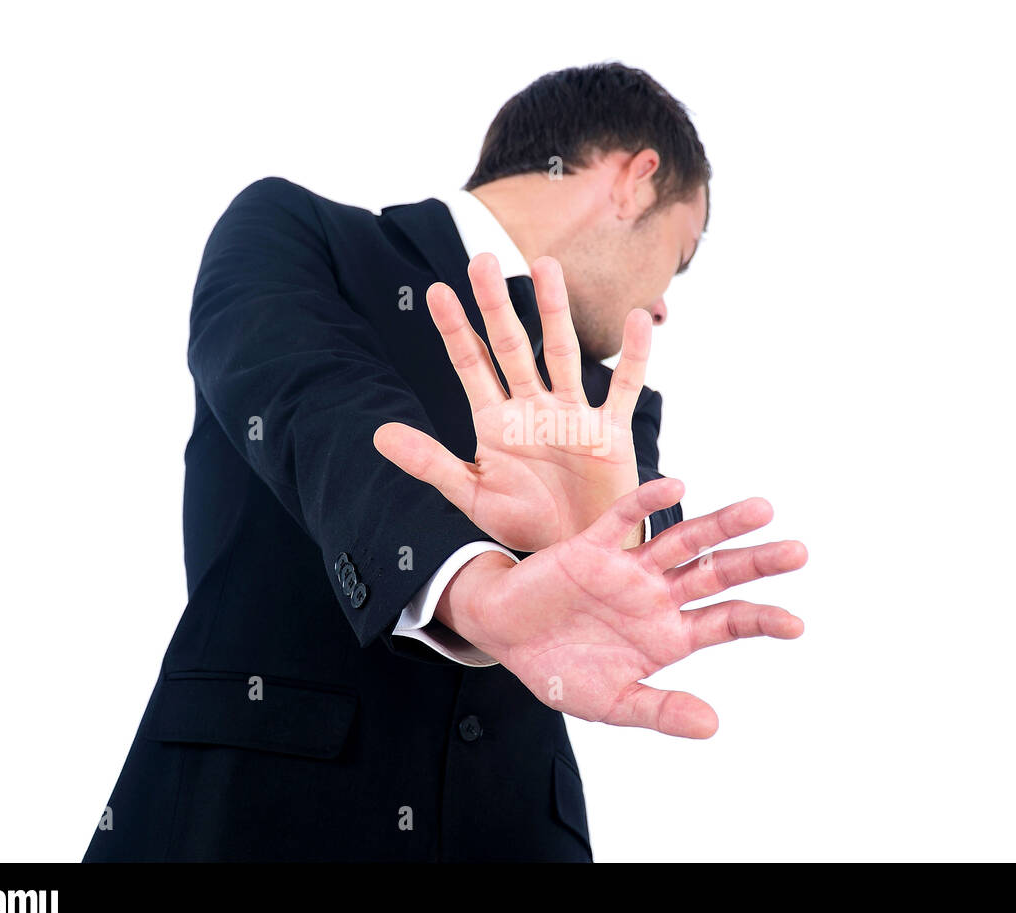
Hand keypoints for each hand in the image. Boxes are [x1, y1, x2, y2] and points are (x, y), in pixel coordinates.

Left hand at [374, 253, 650, 551]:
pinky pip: (624, 388)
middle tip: (481, 258)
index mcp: (496, 421)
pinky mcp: (609, 432)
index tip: (436, 291)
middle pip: (512, 346)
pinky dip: (634, 357)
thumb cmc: (524, 524)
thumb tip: (378, 433)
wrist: (575, 552)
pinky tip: (636, 319)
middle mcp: (532, 408)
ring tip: (545, 266)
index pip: (471, 364)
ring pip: (563, 353)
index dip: (454, 329)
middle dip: (496, 305)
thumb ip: (430, 461)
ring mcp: (572, 416)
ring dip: (554, 311)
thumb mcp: (471, 494)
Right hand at [436, 478, 808, 738]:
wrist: (504, 639)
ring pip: (683, 541)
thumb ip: (660, 711)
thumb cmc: (560, 670)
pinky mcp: (592, 549)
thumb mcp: (612, 703)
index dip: (761, 619)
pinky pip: (623, 520)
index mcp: (669, 635)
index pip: (726, 620)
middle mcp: (657, 596)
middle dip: (756, 561)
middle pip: (717, 573)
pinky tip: (676, 486)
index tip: (796, 624)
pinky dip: (646, 502)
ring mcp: (628, 570)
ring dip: (719, 525)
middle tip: (799, 552)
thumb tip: (712, 725)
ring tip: (760, 509)